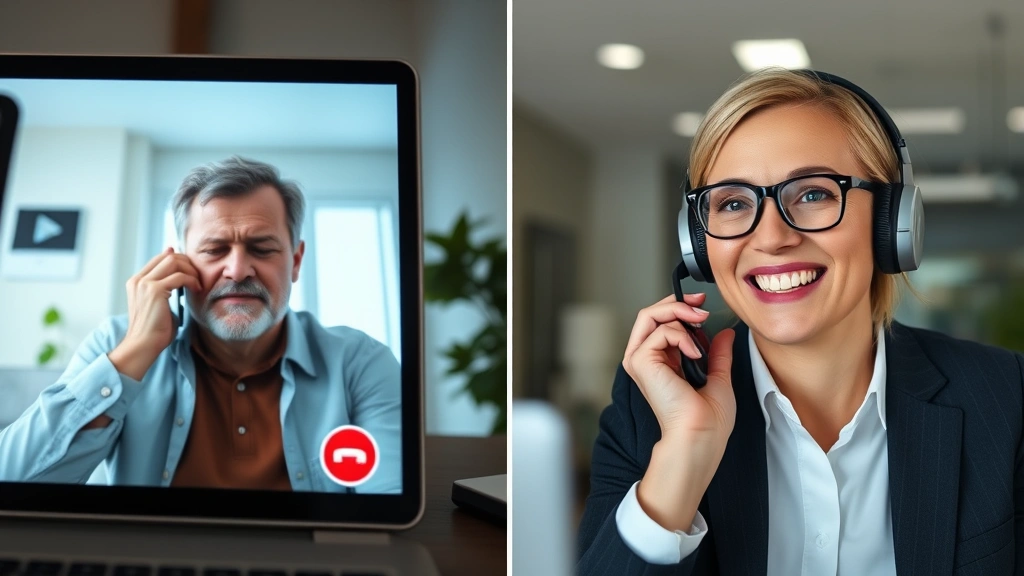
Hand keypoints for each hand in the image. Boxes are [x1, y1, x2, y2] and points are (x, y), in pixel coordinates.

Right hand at [108, 248, 201, 380]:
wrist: (143, 345)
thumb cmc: (154, 330)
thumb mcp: (159, 305)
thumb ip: (165, 290)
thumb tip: (178, 279)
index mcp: (136, 282)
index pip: (159, 259)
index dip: (178, 258)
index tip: (192, 267)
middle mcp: (138, 280)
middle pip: (168, 256)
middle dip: (187, 263)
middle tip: (199, 275)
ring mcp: (145, 284)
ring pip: (174, 261)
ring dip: (191, 270)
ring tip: (198, 284)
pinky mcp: (154, 290)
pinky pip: (180, 276)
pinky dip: (192, 281)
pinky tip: (197, 289)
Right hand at [623, 294, 735, 530]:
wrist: (701, 436)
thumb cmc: (708, 420)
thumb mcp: (718, 376)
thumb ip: (717, 353)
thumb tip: (724, 333)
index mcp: (659, 364)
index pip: (659, 323)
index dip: (678, 308)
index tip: (701, 304)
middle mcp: (645, 360)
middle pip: (649, 314)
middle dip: (676, 303)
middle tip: (700, 306)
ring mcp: (639, 360)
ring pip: (649, 316)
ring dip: (680, 314)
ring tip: (700, 324)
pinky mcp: (640, 362)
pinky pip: (660, 331)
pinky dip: (683, 335)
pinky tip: (695, 353)